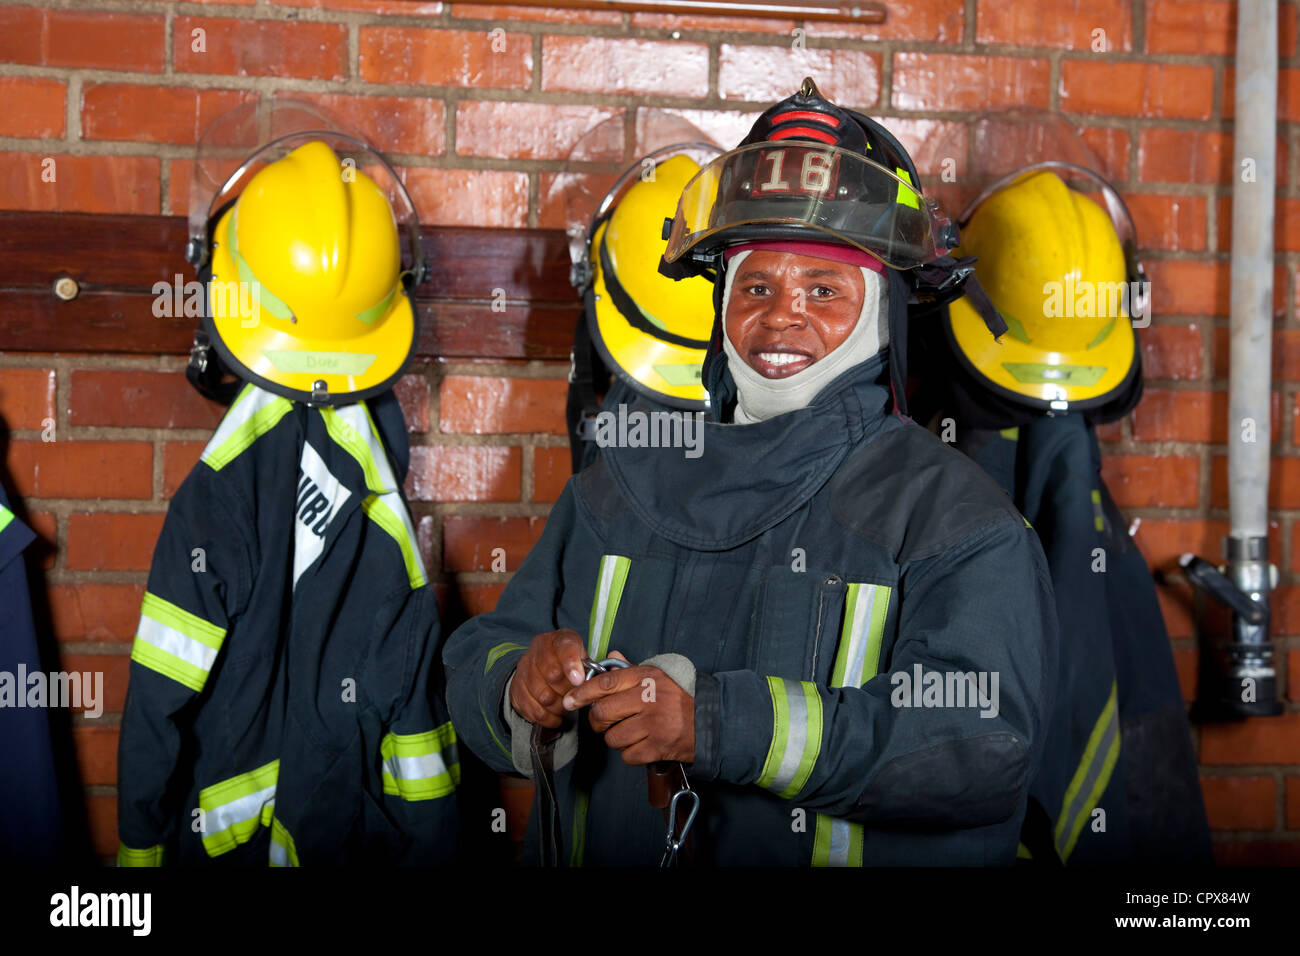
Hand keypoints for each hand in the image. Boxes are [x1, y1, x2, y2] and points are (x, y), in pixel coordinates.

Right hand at [508, 629, 586, 728]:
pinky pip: (532, 708)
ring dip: (558, 706)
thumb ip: (587, 670)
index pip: (564, 647)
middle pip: (552, 674)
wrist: (543, 669)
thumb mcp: (582, 661)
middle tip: (574, 697)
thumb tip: (588, 684)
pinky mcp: (516, 686)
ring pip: (543, 695)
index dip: (571, 664)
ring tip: (565, 707)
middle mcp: (538, 649)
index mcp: (559, 639)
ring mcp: (524, 666)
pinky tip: (554, 716)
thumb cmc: (569, 666)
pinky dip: (547, 717)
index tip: (578, 680)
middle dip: (567, 691)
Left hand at [562, 654, 694, 764]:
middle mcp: (649, 699)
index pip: (605, 683)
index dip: (582, 693)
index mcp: (647, 677)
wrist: (712, 720)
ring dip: (615, 739)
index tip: (570, 700)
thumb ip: (631, 669)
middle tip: (603, 722)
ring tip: (628, 733)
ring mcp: (653, 724)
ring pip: (612, 737)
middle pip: (603, 713)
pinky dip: (629, 753)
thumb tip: (609, 657)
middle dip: (597, 721)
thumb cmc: (680, 696)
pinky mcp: (658, 747)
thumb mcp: (658, 676)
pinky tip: (640, 745)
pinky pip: (627, 755)